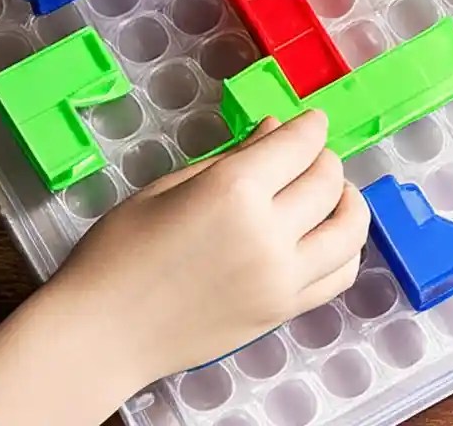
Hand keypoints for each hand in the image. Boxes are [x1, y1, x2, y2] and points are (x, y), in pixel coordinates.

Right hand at [0, 112, 368, 425]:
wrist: (103, 333)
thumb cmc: (118, 253)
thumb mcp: (168, 187)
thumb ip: (232, 159)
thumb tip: (275, 131)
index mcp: (234, 191)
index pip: (298, 145)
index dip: (311, 126)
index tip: (312, 120)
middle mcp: (268, 232)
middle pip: (327, 181)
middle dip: (324, 158)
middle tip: (310, 154)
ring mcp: (281, 277)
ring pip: (348, 229)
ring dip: (348, 201)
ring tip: (333, 193)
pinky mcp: (283, 311)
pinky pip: (339, 275)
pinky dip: (345, 249)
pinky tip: (328, 237)